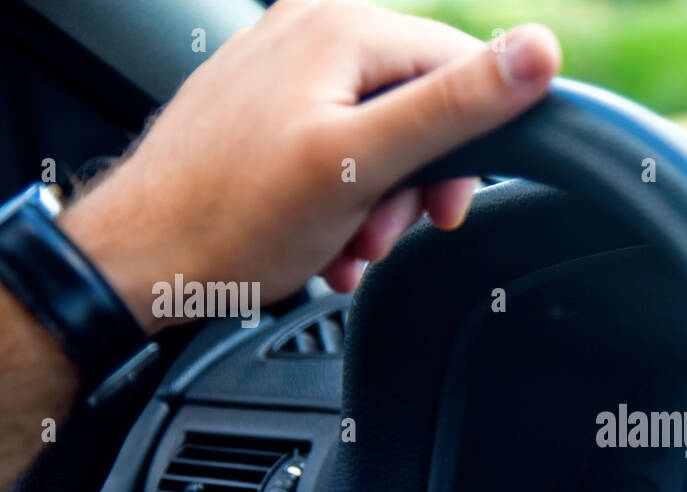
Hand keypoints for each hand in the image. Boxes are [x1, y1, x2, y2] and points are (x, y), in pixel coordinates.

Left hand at [58, 0, 560, 334]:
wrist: (139, 260)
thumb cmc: (235, 219)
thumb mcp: (363, 165)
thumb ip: (455, 107)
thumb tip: (539, 52)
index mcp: (340, 28)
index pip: (460, 66)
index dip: (470, 146)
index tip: (448, 209)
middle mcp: (309, 31)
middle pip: (419, 105)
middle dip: (415, 185)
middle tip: (386, 234)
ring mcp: (281, 68)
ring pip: (380, 134)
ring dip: (379, 204)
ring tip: (346, 246)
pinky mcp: (264, 108)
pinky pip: (336, 147)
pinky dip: (344, 200)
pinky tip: (327, 242)